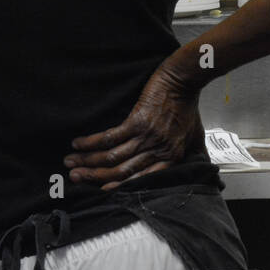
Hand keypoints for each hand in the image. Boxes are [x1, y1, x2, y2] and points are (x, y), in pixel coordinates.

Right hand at [64, 68, 202, 190]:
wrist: (183, 80)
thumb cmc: (188, 106)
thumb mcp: (195, 135)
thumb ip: (192, 154)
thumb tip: (198, 168)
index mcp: (171, 157)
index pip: (141, 179)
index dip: (118, 186)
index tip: (101, 189)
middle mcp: (157, 150)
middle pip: (121, 172)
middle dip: (95, 177)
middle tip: (76, 178)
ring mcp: (146, 137)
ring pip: (111, 157)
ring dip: (88, 161)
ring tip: (71, 163)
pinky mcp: (137, 121)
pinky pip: (109, 137)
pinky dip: (91, 143)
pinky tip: (78, 144)